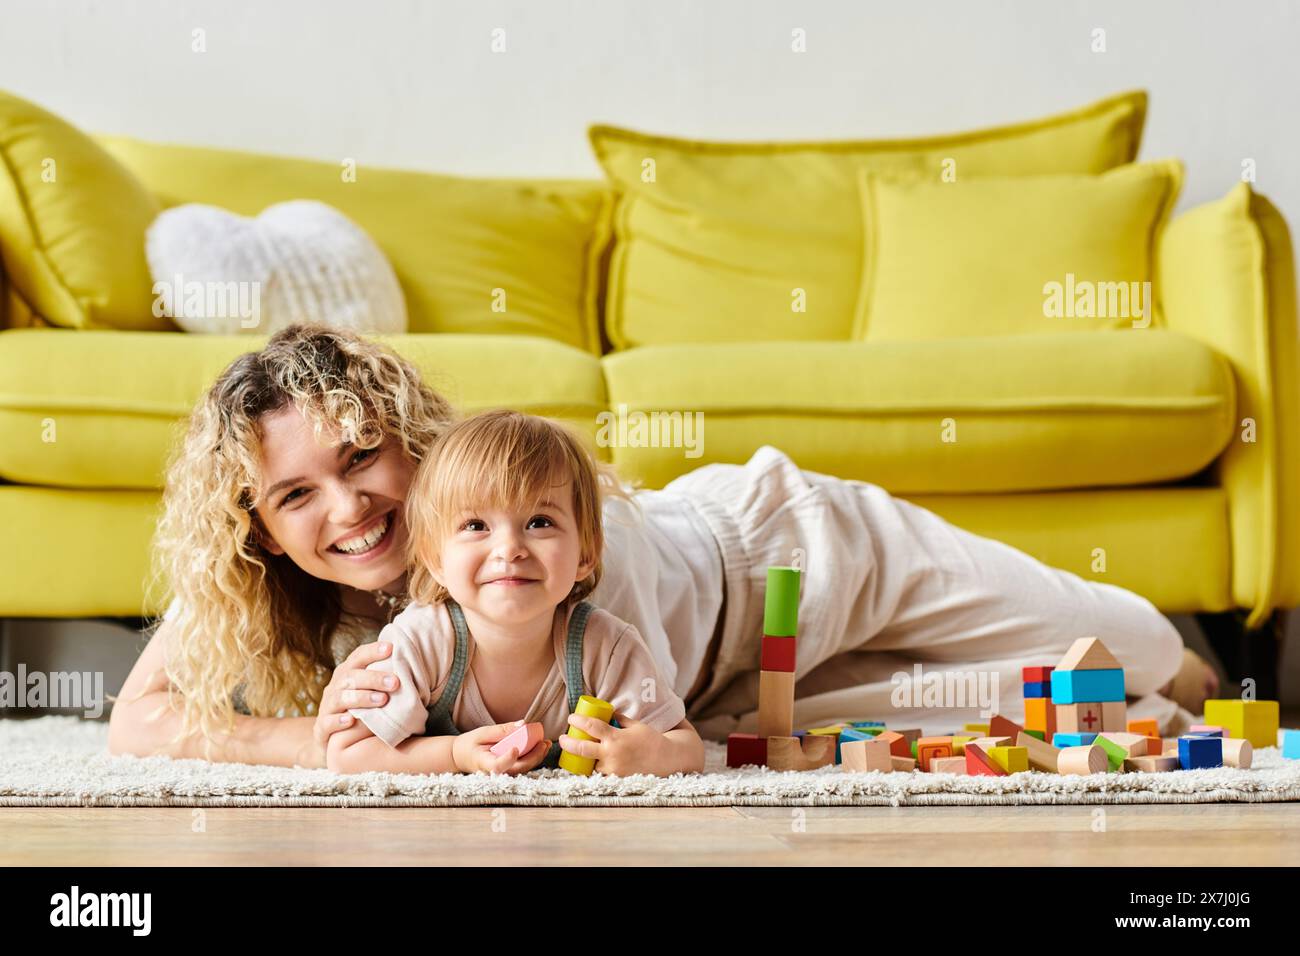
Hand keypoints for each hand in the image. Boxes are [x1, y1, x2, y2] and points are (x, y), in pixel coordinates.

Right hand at [308, 642, 399, 765]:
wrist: (331, 739)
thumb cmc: (360, 711)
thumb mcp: (369, 693)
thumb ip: (385, 682)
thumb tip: (416, 669)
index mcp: (347, 674)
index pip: (358, 657)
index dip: (372, 651)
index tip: (391, 648)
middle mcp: (335, 687)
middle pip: (351, 677)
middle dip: (374, 678)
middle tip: (395, 682)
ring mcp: (326, 707)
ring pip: (340, 698)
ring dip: (361, 698)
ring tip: (381, 700)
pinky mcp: (321, 729)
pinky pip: (326, 723)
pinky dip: (338, 721)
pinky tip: (351, 720)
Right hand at [452, 720, 550, 774]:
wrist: (462, 757)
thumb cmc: (470, 745)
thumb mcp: (482, 733)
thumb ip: (501, 730)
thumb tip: (523, 724)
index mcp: (484, 764)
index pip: (497, 766)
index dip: (508, 759)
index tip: (515, 748)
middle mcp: (495, 773)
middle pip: (516, 769)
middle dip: (533, 757)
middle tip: (543, 743)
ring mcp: (502, 774)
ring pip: (522, 769)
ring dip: (536, 757)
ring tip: (546, 743)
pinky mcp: (508, 771)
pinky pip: (522, 766)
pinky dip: (533, 756)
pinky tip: (541, 746)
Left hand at [559, 710, 663, 775]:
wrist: (666, 759)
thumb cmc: (651, 740)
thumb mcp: (635, 725)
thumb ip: (620, 719)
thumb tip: (607, 712)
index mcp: (616, 737)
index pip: (591, 727)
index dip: (578, 721)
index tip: (571, 718)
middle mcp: (612, 754)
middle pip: (582, 748)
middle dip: (568, 743)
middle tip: (562, 739)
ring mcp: (613, 769)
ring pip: (588, 764)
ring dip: (580, 759)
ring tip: (574, 752)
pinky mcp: (616, 779)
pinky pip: (599, 774)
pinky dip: (593, 768)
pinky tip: (587, 765)